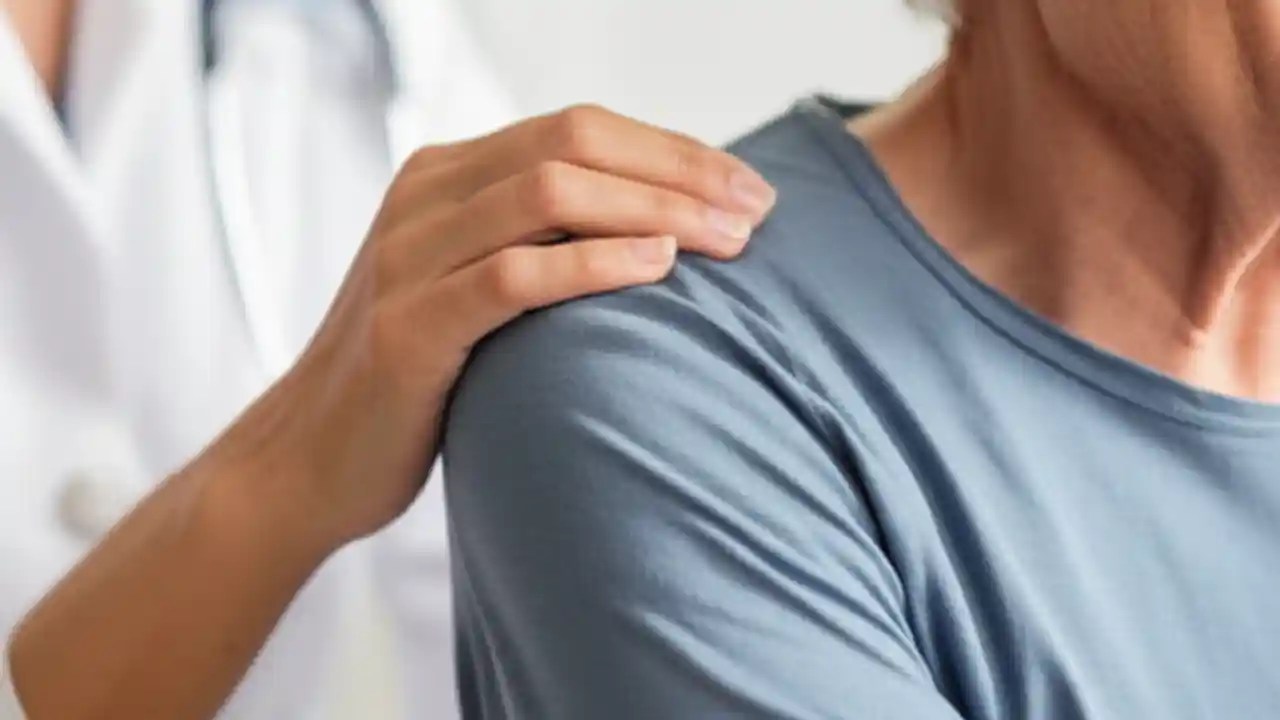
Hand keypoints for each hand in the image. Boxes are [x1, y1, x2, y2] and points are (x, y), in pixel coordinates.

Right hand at [198, 105, 776, 552]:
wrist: (309, 458)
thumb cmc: (418, 375)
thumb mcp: (471, 286)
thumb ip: (537, 243)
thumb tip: (658, 229)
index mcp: (443, 177)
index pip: (577, 128)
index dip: (671, 149)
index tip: (744, 187)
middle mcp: (422, 198)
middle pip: (572, 145)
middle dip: (678, 171)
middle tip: (756, 211)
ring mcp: (407, 257)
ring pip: (548, 195)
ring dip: (655, 210)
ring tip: (730, 241)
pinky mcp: (407, 326)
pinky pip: (513, 276)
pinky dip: (595, 264)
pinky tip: (657, 268)